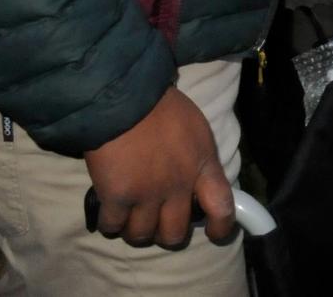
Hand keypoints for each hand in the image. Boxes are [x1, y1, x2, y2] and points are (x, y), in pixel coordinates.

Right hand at [84, 87, 234, 246]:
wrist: (125, 97)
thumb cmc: (162, 106)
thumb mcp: (196, 129)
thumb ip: (200, 160)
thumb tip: (197, 184)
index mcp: (203, 166)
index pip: (222, 207)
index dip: (221, 227)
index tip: (214, 233)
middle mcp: (178, 186)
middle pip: (174, 234)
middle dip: (165, 232)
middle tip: (157, 221)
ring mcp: (146, 194)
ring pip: (142, 235)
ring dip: (135, 229)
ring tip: (130, 216)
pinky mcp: (116, 196)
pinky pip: (113, 226)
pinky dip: (110, 223)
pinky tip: (110, 211)